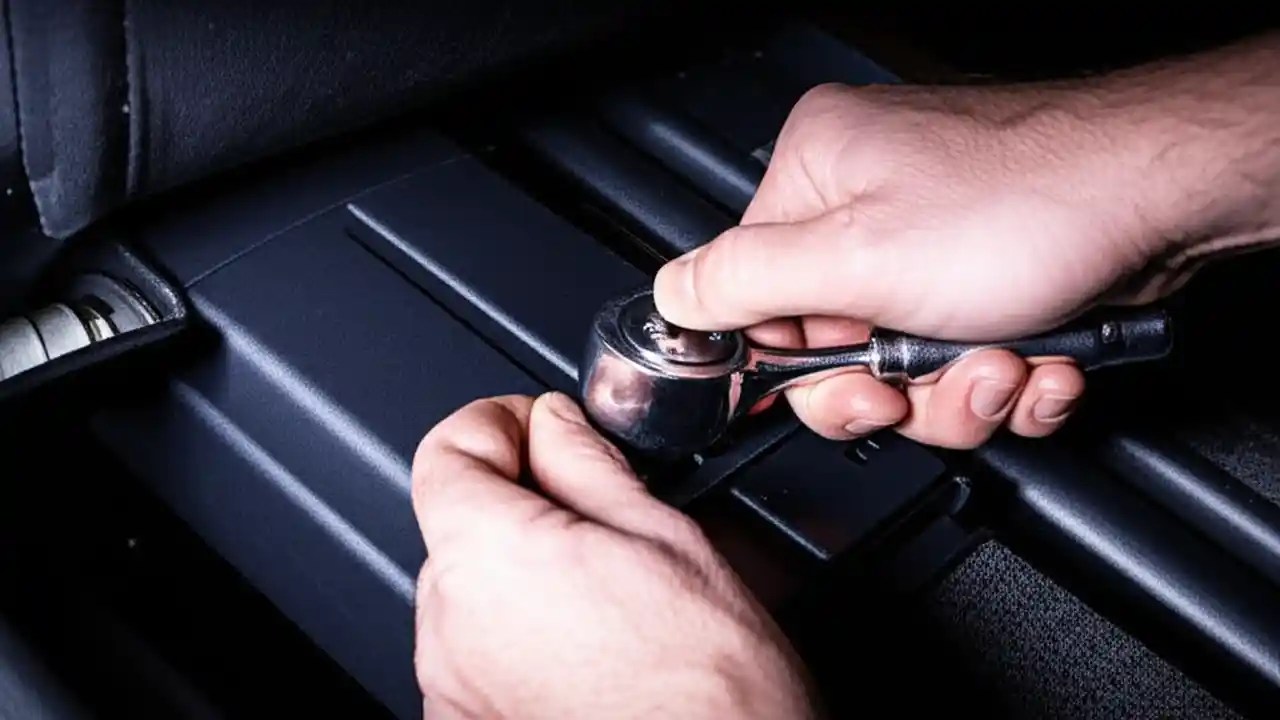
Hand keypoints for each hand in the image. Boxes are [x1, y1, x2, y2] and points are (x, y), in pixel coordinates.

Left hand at [411, 392, 815, 719]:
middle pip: (459, 523)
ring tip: (603, 592)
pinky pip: (475, 654)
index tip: (540, 430)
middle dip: (519, 501)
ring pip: (470, 592)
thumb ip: (586, 460)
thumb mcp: (663, 534)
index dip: (500, 424)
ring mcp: (451, 686)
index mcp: (490, 556)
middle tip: (596, 511)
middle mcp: (448, 626)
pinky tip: (584, 645)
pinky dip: (515, 637)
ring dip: (520, 573)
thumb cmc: (709, 682)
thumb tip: (557, 424)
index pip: (445, 451)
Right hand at [653, 74, 1264, 448]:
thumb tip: (670, 299)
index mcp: (816, 176)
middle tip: (927, 381)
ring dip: (963, 391)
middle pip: (836, 345)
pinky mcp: (991, 276)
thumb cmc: (1028, 200)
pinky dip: (1008, 379)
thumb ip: (743, 284)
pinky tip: (1042, 362)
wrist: (1167, 198)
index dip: (803, 364)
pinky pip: (964, 357)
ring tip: (1008, 364)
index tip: (850, 387)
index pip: (756, 297)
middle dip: (897, 387)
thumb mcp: (855, 256)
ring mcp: (935, 239)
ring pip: (909, 365)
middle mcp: (870, 200)